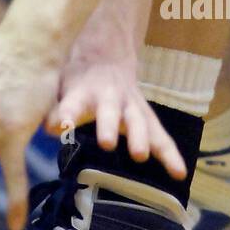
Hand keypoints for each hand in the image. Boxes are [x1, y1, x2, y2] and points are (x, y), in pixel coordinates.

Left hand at [48, 45, 185, 179]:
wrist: (106, 56)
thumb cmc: (79, 80)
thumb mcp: (63, 89)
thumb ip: (57, 110)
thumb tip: (49, 129)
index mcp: (83, 91)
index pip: (72, 103)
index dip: (66, 113)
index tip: (59, 126)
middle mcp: (108, 97)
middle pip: (109, 111)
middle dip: (108, 126)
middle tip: (106, 143)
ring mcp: (131, 106)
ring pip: (137, 121)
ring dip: (139, 138)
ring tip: (140, 156)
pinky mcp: (147, 117)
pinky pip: (160, 137)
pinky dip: (170, 154)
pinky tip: (180, 173)